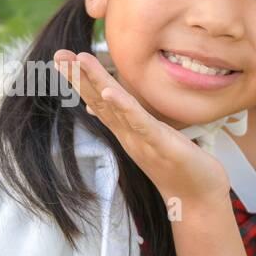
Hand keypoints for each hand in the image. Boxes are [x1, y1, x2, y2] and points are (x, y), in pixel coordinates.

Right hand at [53, 49, 229, 206]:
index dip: (81, 80)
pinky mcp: (160, 144)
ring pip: (113, 108)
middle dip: (78, 77)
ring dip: (95, 82)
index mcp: (126, 131)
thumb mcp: (151, 141)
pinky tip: (108, 91)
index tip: (63, 59)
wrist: (196, 201)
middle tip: (58, 54)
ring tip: (79, 60)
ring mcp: (141, 140)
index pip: (99, 101)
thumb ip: (130, 124)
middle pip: (98, 101)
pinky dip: (122, 106)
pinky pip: (139, 123)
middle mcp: (128, 135)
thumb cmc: (179, 168)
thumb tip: (105, 109)